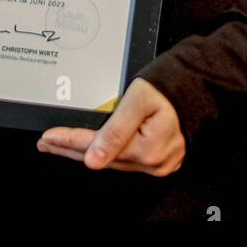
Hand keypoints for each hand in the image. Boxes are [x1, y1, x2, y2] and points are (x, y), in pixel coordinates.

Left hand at [36, 77, 185, 175]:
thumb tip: (92, 160)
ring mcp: (158, 163)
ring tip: (62, 145)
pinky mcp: (161, 159)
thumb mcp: (139, 99)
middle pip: (101, 159)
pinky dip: (107, 153)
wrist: (200, 83)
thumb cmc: (172, 85)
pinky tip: (93, 149)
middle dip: (71, 150)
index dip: (69, 142)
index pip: (96, 148)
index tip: (48, 137)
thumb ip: (115, 130)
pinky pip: (127, 160)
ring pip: (113, 161)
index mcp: (147, 149)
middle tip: (46, 143)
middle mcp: (152, 162)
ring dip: (86, 152)